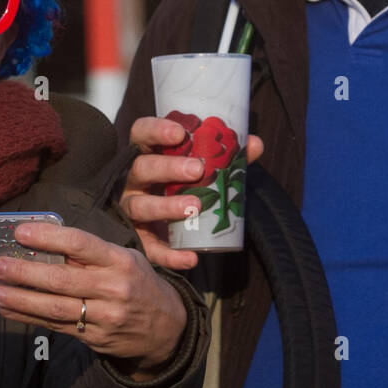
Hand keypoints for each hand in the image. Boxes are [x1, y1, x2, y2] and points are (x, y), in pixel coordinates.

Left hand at [0, 222, 187, 379]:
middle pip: (61, 280)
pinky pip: (56, 326)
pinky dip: (29, 317)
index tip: (20, 232)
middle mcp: (113, 288)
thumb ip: (90, 253)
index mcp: (119, 260)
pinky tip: (9, 309)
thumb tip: (44, 242)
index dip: (48, 238)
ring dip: (20, 299)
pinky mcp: (94, 338)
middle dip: (24, 272)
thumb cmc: (138, 282)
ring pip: (55, 308)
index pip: (80, 244)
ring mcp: (104, 316)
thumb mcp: (124, 258)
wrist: (166, 327)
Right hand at [120, 116, 262, 270]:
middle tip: (197, 170)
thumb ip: (226, 157)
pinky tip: (191, 257)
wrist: (170, 230)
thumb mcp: (203, 170)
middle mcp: (133, 182)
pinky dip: (169, 254)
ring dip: (166, 206)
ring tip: (195, 206)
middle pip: (141, 168)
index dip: (155, 130)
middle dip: (168, 167)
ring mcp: (131, 210)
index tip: (180, 133)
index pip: (141, 134)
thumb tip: (255, 144)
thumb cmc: (184, 188)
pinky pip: (149, 248)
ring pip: (139, 206)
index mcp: (147, 156)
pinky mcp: (138, 239)